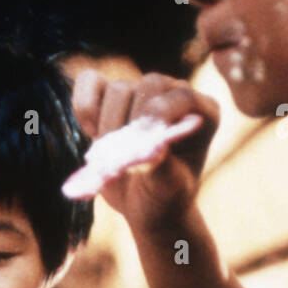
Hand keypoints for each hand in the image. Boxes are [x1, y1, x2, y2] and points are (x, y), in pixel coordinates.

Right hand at [71, 71, 219, 230]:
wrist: (142, 205)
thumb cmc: (163, 197)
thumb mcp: (168, 189)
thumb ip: (163, 166)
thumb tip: (152, 145)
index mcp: (202, 111)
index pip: (181, 95)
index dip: (158, 116)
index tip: (142, 148)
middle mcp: (173, 94)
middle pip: (147, 85)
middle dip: (131, 124)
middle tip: (124, 157)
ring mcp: (140, 92)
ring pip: (117, 89)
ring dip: (107, 125)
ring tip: (112, 153)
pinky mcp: (110, 96)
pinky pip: (89, 82)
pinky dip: (84, 106)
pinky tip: (91, 132)